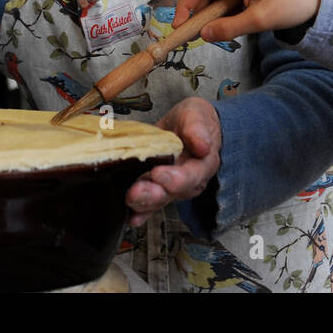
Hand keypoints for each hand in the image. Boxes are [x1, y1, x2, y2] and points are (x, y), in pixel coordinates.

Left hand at [125, 98, 221, 226]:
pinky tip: (131, 218)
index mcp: (203, 164)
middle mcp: (189, 182)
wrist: (190, 127)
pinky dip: (140, 213)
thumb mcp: (197, 114)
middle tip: (135, 191)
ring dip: (143, 203)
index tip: (158, 173)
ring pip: (159, 200)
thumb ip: (197, 128)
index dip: (175, 178)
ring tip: (129, 199)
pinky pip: (150, 205)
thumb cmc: (194, 121)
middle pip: (173, 193)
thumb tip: (203, 145)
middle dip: (153, 194)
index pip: (191, 176)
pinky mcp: (158, 189)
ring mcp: (172, 188)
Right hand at [172, 0, 319, 43]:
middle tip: (194, 36)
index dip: (185, 7)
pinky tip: (227, 24)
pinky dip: (224, 11)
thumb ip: (228, 28)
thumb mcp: (258, 21)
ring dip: (212, 14)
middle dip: (198, 13)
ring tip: (212, 33)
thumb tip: (203, 35)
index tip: (179, 27)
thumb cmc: (291, 4)